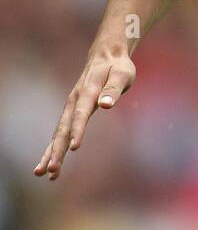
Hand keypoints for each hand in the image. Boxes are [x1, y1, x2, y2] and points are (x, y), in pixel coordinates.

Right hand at [33, 50, 136, 180]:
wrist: (106, 55)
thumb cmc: (117, 66)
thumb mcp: (122, 74)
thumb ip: (114, 89)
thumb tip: (106, 105)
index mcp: (87, 91)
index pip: (81, 113)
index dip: (78, 130)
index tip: (74, 148)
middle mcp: (74, 101)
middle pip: (63, 128)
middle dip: (57, 150)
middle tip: (51, 170)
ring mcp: (70, 107)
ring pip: (58, 133)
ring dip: (51, 153)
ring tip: (44, 174)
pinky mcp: (72, 112)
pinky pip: (61, 133)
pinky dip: (55, 148)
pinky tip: (52, 165)